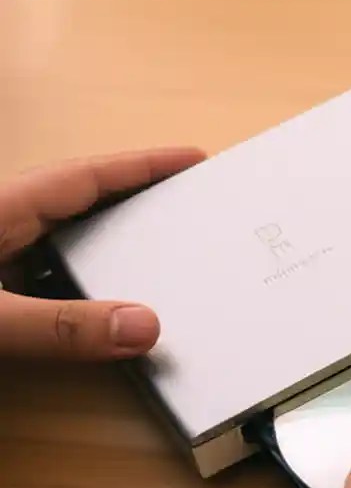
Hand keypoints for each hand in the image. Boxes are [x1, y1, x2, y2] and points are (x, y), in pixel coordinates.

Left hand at [0, 147, 205, 359]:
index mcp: (1, 208)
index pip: (86, 176)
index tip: (194, 160)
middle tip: (189, 207)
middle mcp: (0, 224)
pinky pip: (46, 274)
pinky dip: (83, 281)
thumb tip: (147, 327)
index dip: (143, 166)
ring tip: (159, 253)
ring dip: (109, 244)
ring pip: (63, 239)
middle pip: (81, 202)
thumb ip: (62, 326)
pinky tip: (101, 303)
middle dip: (135, 200)